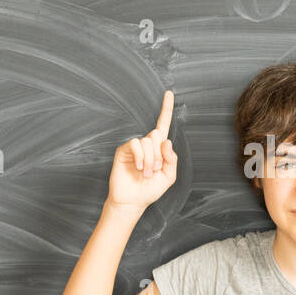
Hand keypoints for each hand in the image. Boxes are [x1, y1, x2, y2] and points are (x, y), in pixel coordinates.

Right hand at [107, 89, 176, 210]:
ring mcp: (135, 147)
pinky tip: (139, 168)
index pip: (163, 125)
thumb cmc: (150, 189)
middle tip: (154, 170)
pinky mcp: (124, 150)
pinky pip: (135, 144)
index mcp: (159, 149)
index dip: (166, 109)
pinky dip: (140, 157)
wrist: (133, 201)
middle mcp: (147, 145)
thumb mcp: (169, 176)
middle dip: (159, 156)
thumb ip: (172, 159)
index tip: (169, 93)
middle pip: (157, 135)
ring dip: (150, 160)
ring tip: (146, 173)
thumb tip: (166, 142)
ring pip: (148, 141)